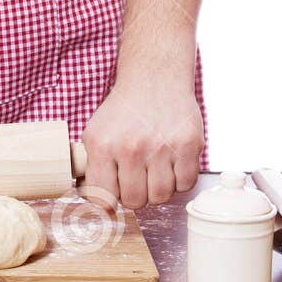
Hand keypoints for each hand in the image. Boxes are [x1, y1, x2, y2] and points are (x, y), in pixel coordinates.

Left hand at [79, 76, 201, 211]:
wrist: (154, 78)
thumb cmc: (125, 109)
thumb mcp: (95, 132)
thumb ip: (92, 168)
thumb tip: (96, 203)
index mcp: (102, 145)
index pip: (104, 199)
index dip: (110, 202)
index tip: (114, 195)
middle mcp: (131, 147)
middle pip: (135, 202)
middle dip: (136, 194)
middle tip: (136, 178)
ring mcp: (161, 146)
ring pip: (161, 196)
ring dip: (158, 188)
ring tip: (154, 169)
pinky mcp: (189, 144)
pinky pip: (185, 185)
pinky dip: (180, 180)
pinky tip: (172, 163)